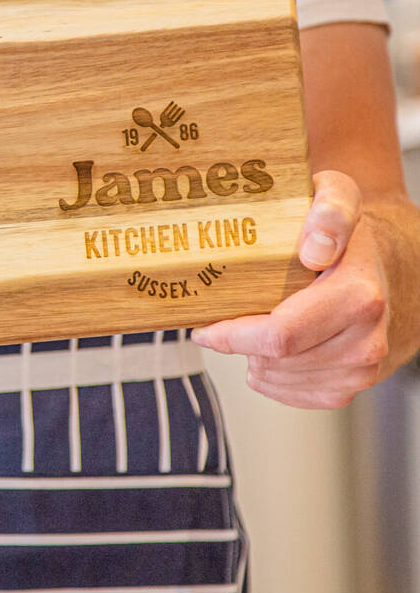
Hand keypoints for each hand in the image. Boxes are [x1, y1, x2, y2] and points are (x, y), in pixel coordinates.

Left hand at [191, 170, 388, 408]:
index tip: (205, 326)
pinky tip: (270, 350)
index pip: (280, 336)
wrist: (387, 268)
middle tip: (224, 320)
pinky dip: (271, 375)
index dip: (232, 336)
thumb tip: (316, 247)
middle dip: (238, 344)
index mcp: (358, 297)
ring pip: (279, 380)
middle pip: (274, 362)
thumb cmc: (348, 234)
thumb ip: (330, 210)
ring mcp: (361, 368)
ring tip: (254, 326)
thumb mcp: (337, 198)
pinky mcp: (351, 386)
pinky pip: (292, 394)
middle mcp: (365, 340)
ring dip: (254, 358)